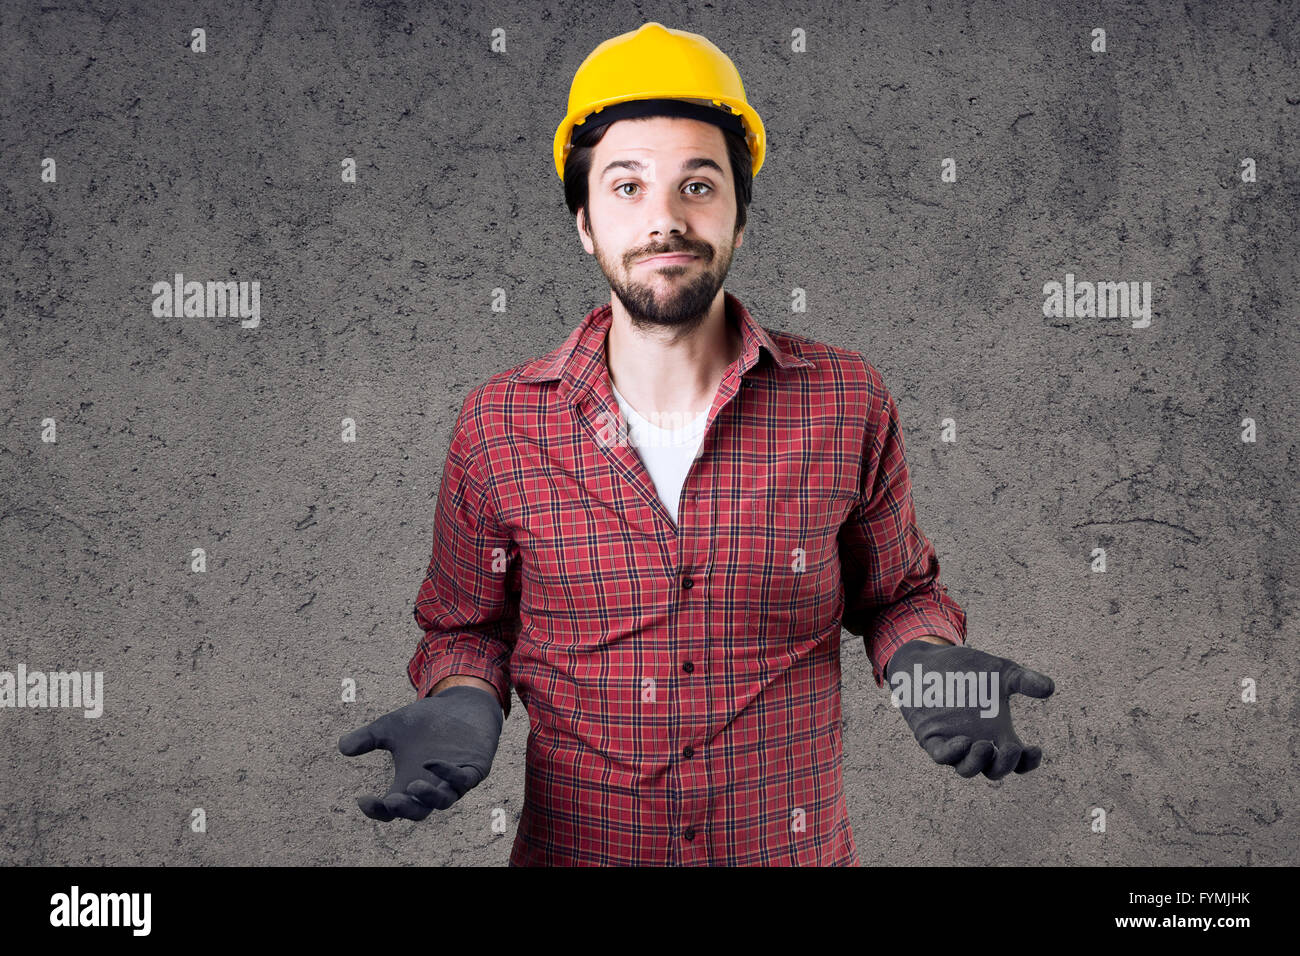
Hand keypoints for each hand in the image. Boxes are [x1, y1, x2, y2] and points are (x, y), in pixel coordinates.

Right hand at [338, 685, 503, 820]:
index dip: (377, 811)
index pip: (392, 809)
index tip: (363, 800)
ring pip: (444, 801)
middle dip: (405, 809)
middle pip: (418, 812)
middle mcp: (432, 787)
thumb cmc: (424, 721)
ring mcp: (454, 780)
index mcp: (408, 783)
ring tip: (414, 786)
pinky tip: (433, 763)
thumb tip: (342, 746)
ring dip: (429, 797)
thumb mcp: (391, 727)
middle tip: (392, 801)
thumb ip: (369, 738)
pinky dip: (449, 775)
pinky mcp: (474, 769)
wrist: (459, 704)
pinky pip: (463, 780)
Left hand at [884, 640, 1053, 779]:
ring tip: (984, 746)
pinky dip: (952, 753)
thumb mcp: (1000, 672)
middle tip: (1011, 748)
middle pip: (994, 770)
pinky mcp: (931, 737)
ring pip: (966, 769)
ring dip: (977, 763)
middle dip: (1005, 765)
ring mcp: (953, 742)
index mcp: (997, 733)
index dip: (1028, 762)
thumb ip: (1023, 680)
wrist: (929, 661)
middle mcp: (976, 742)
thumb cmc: (967, 669)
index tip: (1035, 749)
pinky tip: (962, 742)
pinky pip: (941, 755)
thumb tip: (1050, 688)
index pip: (1016, 761)